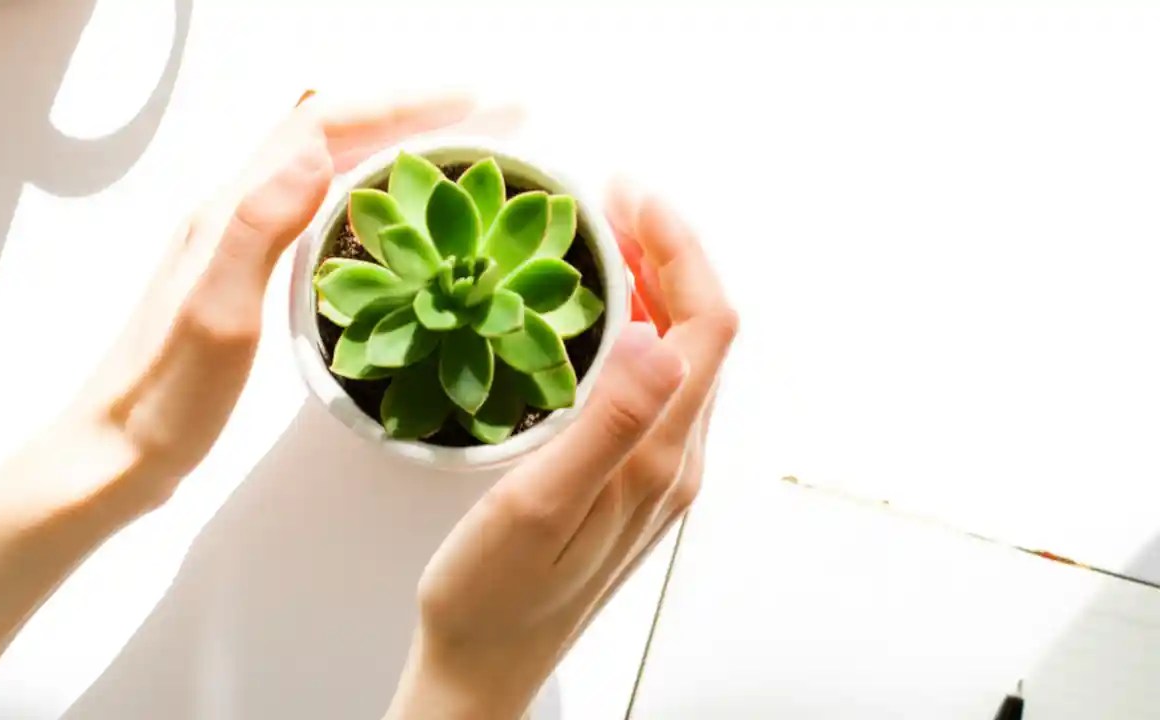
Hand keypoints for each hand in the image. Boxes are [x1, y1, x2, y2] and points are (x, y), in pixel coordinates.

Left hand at [47, 92, 512, 521]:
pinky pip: (316, 203)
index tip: (469, 102)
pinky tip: (390, 215)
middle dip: (403, 109)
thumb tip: (318, 148)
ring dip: (385, 140)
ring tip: (449, 147)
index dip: (397, 102)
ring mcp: (236, 240)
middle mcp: (232, 211)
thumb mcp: (219, 313)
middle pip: (324, 130)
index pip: (322, 123)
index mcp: (230, 210)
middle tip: (479, 115)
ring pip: (320, 162)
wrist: (115, 451)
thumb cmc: (167, 396)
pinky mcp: (244, 271)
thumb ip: (261, 227)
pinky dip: (365, 185)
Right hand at [385, 188, 737, 719]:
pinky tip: (596, 318)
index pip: (706, 327)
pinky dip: (636, 329)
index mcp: (660, 459)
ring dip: (656, 287)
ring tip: (604, 240)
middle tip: (613, 201)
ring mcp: (657, 473)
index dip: (681, 250)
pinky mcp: (632, 481)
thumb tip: (657, 339)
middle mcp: (674, 462)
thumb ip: (605, 425)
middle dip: (670, 253)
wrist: (481, 666)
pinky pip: (655, 384)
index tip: (633, 197)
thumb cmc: (493, 599)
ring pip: (682, 356)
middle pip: (704, 333)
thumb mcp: (538, 507)